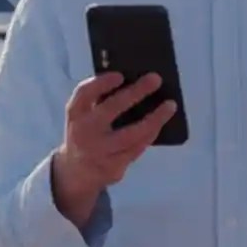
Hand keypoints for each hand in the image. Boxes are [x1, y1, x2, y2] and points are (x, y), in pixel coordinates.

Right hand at [50, 72, 176, 226]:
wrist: (76, 171)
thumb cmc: (86, 132)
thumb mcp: (84, 116)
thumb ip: (100, 100)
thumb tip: (134, 81)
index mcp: (75, 114)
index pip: (84, 94)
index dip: (101, 83)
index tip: (120, 75)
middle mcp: (84, 132)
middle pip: (110, 109)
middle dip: (135, 93)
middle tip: (156, 79)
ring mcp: (98, 152)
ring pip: (131, 134)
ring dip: (154, 119)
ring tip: (170, 105)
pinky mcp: (113, 167)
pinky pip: (137, 149)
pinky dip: (150, 135)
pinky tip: (161, 124)